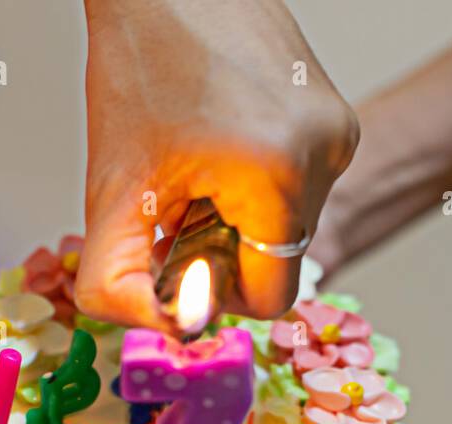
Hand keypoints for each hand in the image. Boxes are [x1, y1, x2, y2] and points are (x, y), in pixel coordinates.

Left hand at [79, 0, 358, 330]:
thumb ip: (120, 281)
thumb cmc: (139, 61)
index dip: (216, 293)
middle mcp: (327, 154)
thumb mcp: (113, 191)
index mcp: (281, 177)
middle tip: (175, 198)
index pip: (272, 299)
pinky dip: (252, 182)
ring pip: (285, 223)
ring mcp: (339, 129)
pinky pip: (294, 183)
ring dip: (235, 212)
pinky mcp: (335, 112)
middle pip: (278, 260)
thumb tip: (166, 334)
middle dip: (221, 246)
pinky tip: (218, 139)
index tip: (177, 252)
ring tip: (195, 160)